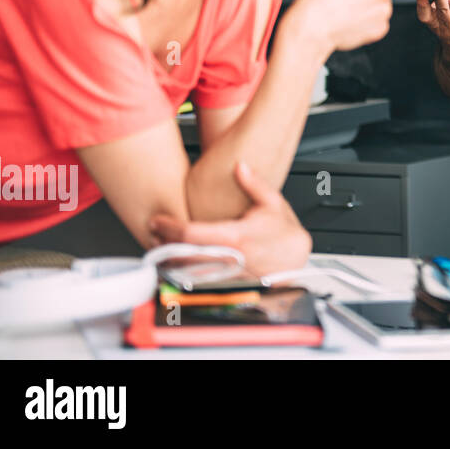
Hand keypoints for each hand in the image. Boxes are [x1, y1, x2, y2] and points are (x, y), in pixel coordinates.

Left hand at [149, 161, 311, 277]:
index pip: (191, 233)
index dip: (169, 227)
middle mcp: (228, 258)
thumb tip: (241, 166)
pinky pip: (196, 280)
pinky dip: (181, 271)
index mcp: (236, 237)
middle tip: (153, 233)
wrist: (297, 263)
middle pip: (181, 255)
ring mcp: (225, 274)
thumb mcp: (274, 204)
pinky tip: (176, 262)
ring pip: (185, 271)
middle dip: (162, 244)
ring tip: (160, 245)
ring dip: (168, 259)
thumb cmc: (286, 235)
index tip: (157, 221)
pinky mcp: (225, 284)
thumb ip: (255, 184)